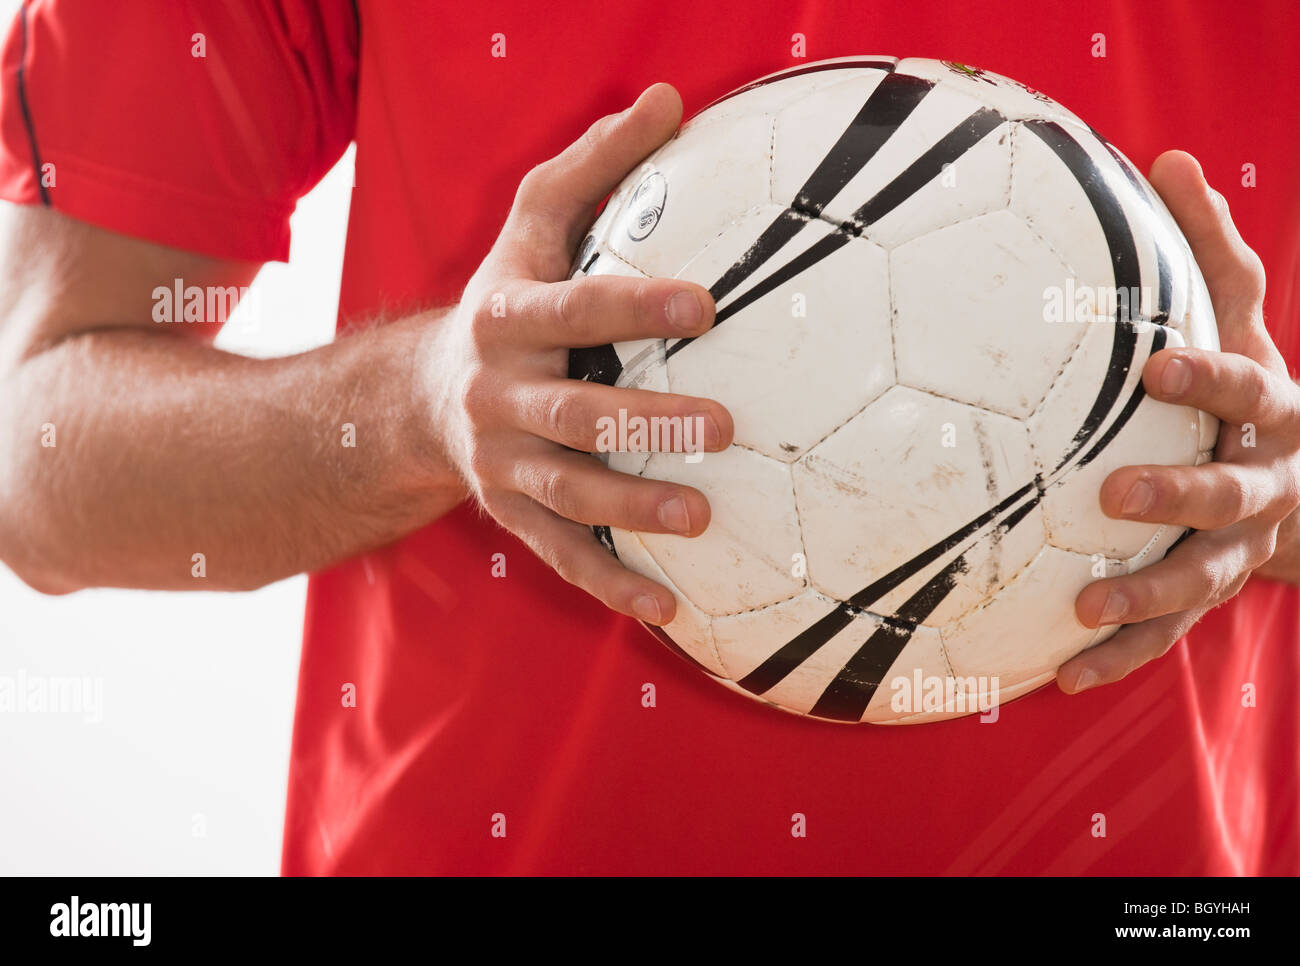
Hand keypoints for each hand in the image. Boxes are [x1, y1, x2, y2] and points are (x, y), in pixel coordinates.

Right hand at [419, 84, 733, 625]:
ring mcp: (501, 462)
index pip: (574, 307)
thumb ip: (592, 165)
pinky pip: (559, 552)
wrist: (423, 394)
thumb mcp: (531, 225)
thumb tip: (667, 98)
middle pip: (575, 413)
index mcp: (507, 316)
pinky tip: (667, 606)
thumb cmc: (503, 299)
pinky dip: (608, 582)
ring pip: (568, 491)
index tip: (706, 305)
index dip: (634, 304)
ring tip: (702, 518)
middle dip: (647, 422)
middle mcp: (498, 393)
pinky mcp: (510, 513)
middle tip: (726, 427)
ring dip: (632, 508)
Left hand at [1058, 151, 1299, 692]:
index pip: (1247, 388)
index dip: (1210, 378)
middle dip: (1181, 493)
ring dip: (1146, 597)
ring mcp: (1241, 551)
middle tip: (1115, 493)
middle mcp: (1267, 486)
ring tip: (1083, 609)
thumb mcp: (1246, 323)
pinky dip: (1120, 657)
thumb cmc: (1253, 395)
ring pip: (1202, 579)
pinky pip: (1168, 637)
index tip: (1156, 365)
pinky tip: (1059, 678)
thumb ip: (1211, 252)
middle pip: (1232, 494)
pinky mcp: (1210, 596)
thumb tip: (1168, 158)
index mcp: (1274, 414)